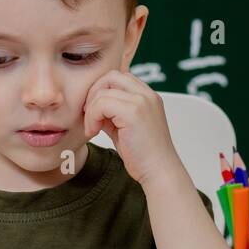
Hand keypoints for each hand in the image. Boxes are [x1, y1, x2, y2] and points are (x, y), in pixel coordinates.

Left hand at [82, 69, 182, 187]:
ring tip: (92, 128)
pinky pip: (101, 103)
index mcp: (148, 96)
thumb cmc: (142, 155)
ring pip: (103, 90)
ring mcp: (142, 101)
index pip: (118, 77)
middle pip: (110, 76)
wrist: (159, 172)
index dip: (101, 90)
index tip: (94, 111)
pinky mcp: (134, 112)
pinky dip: (92, 117)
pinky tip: (93, 131)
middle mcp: (147, 94)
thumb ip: (111, 112)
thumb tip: (91, 105)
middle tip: (89, 115)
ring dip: (91, 109)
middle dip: (93, 93)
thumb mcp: (124, 127)